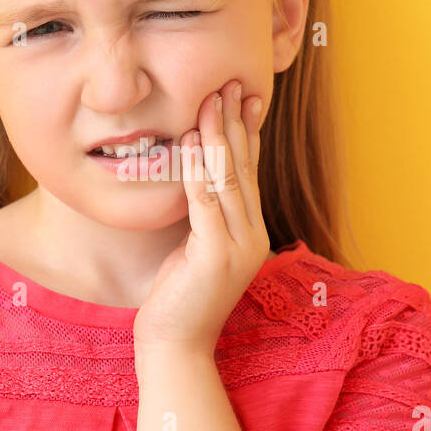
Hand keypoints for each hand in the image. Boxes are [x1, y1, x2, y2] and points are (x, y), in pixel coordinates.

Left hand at [133, 80, 269, 355]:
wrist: (177, 348)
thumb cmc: (177, 301)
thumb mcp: (194, 250)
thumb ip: (202, 218)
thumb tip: (194, 180)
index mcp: (251, 233)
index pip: (248, 173)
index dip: (245, 133)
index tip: (242, 97)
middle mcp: (253, 236)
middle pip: (244, 168)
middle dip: (236, 123)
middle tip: (231, 83)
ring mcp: (239, 247)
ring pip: (229, 179)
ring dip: (219, 136)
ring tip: (212, 99)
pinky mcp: (216, 257)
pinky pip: (206, 202)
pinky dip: (199, 168)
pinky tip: (194, 141)